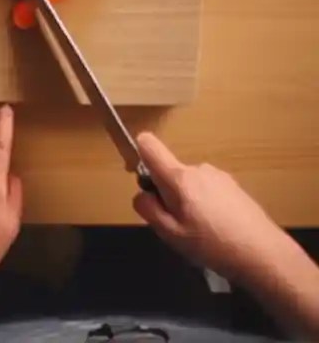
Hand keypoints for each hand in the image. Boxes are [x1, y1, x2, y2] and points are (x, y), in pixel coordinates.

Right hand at [133, 132, 294, 283]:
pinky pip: (208, 190)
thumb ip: (147, 209)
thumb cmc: (212, 245)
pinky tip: (217, 230)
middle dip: (167, 194)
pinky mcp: (234, 187)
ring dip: (187, 202)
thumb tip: (141, 194)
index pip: (149, 146)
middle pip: (170, 172)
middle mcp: (199, 170)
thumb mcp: (170, 234)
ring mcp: (219, 177)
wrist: (264, 254)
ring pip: (189, 184)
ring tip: (200, 232)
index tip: (142, 181)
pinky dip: (205, 205)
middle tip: (178, 225)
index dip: (137, 154)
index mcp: (179, 178)